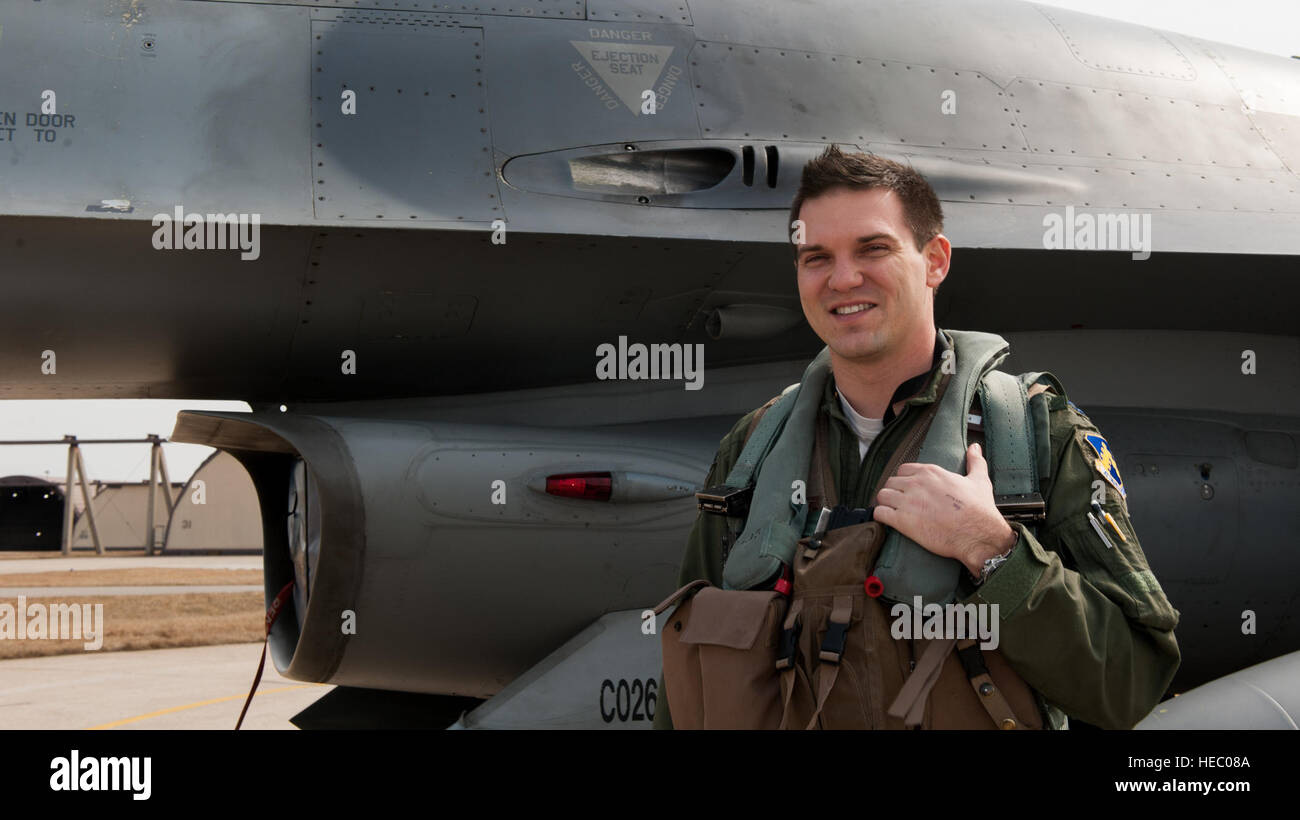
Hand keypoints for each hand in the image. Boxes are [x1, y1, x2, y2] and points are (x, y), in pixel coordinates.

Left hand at [873, 442, 1017, 575]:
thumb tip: (975, 447)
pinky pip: (879, 513)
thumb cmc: (980, 509)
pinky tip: (888, 522)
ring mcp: (908, 501)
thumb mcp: (980, 480)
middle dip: (894, 493)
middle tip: (900, 504)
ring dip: (885, 504)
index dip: (904, 481)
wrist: (979, 534)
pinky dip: (880, 517)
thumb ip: (975, 461)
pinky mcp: (902, 521)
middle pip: (890, 482)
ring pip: (882, 496)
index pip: (903, 470)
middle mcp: (916, 484)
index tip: (908, 491)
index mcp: (931, 472)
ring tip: (893, 512)